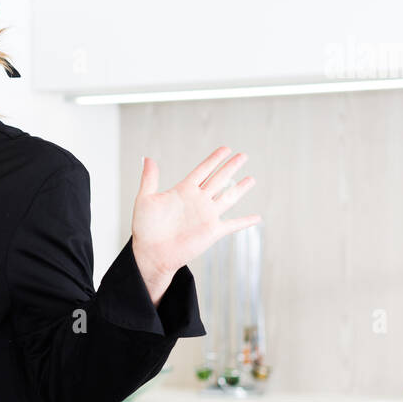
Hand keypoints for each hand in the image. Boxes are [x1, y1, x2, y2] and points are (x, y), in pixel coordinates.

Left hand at [130, 147, 260, 300]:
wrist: (151, 252)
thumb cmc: (145, 228)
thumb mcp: (145, 199)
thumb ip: (149, 179)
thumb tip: (148, 158)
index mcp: (183, 191)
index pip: (203, 170)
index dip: (214, 159)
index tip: (226, 149)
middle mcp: (198, 201)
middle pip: (219, 179)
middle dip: (231, 167)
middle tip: (243, 155)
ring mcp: (207, 215)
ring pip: (228, 197)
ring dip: (240, 188)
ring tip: (251, 179)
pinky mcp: (212, 231)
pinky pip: (233, 225)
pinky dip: (245, 221)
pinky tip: (257, 218)